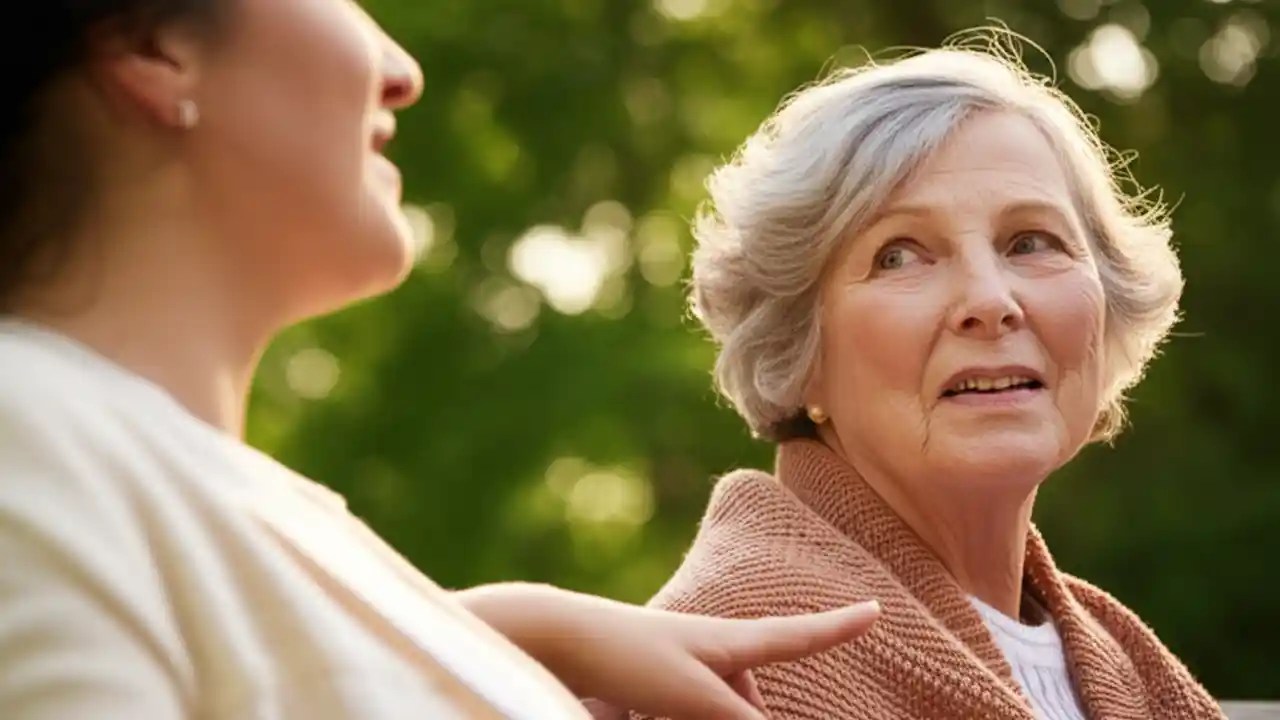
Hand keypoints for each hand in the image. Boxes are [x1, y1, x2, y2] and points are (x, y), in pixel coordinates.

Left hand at [458, 583, 879, 719]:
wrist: (543, 636)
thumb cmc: (623, 657)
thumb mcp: (696, 698)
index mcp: (725, 643)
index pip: (795, 636)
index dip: (837, 628)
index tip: (873, 607)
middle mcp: (701, 652)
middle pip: (738, 706)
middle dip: (725, 716)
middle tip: (664, 707)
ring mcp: (667, 671)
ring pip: (697, 715)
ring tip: (640, 705)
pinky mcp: (634, 689)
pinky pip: (665, 716)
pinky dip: (652, 718)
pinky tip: (617, 708)